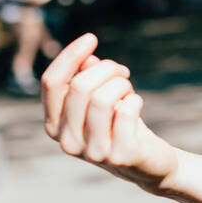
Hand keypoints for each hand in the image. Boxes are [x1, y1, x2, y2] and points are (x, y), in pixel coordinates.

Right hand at [41, 33, 177, 193]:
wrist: (149, 164)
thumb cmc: (121, 125)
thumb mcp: (100, 99)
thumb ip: (87, 78)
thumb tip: (87, 57)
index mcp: (54, 126)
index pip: (52, 83)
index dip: (70, 56)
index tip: (91, 38)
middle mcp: (67, 142)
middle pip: (79, 87)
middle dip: (105, 69)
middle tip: (122, 71)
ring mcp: (93, 153)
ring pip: (102, 98)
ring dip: (121, 83)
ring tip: (128, 87)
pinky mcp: (120, 157)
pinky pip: (126, 111)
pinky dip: (134, 99)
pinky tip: (136, 103)